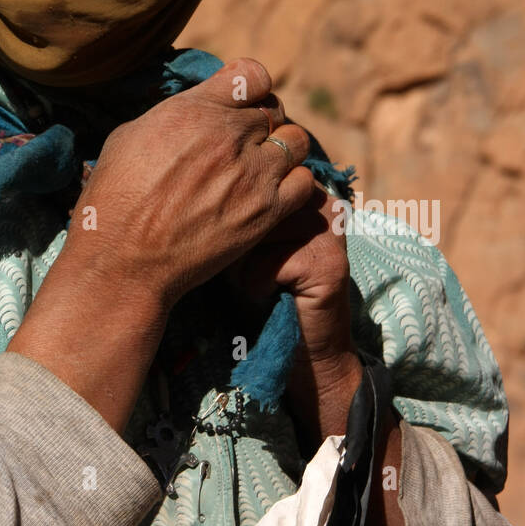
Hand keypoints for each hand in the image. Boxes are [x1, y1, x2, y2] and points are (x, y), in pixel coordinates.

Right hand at [63, 57, 315, 313]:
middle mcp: (227, 134)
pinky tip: (272, 196)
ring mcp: (251, 172)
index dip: (251, 89)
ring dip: (282, 152)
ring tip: (262, 169)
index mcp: (192, 109)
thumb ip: (171, 115)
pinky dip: (293, 185)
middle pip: (274, 109)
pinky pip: (305, 182)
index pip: (252, 74)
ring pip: (297, 140)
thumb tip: (192, 110)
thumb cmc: (114, 199)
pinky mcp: (267, 211)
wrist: (123, 260)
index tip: (240, 106)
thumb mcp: (129, 136)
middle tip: (246, 146)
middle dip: (262, 124)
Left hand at [223, 179, 358, 436]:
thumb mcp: (244, 238)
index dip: (229, 214)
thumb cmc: (262, 287)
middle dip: (238, 239)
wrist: (298, 345)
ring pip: (257, 233)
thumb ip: (234, 208)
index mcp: (302, 188)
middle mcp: (321, 200)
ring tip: (261, 281)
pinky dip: (256, 285)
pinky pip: (267, 265)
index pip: (250, 180)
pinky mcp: (329, 262)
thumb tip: (195, 186)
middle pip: (252, 204)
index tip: (232, 242)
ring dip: (246, 265)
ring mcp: (329, 229)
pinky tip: (271, 294)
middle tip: (251, 267)